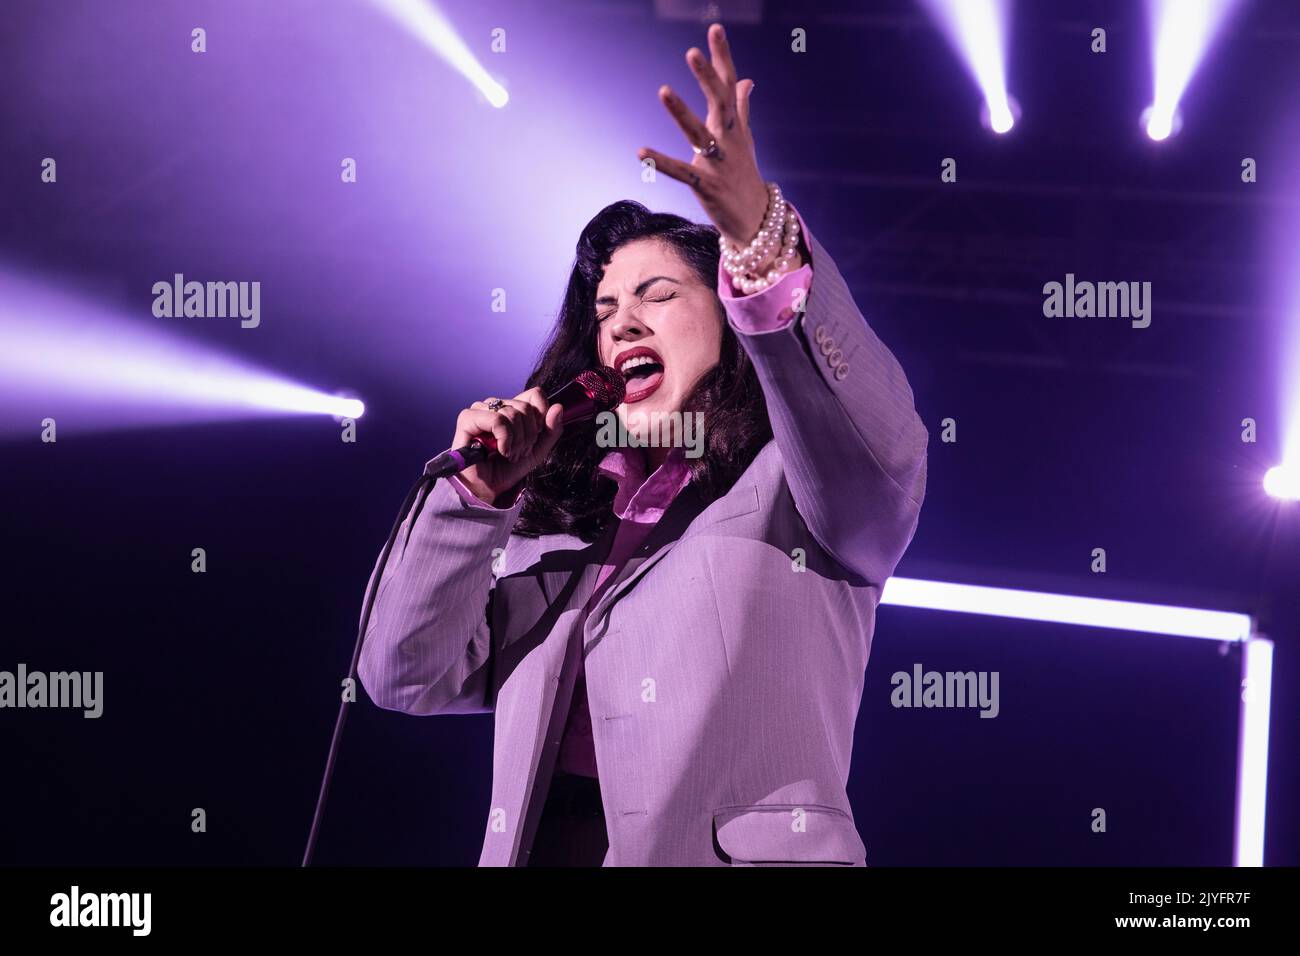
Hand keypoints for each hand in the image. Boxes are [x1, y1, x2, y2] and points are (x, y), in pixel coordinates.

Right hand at [450, 387, 564, 506]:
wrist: (488, 488)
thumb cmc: (508, 469)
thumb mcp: (537, 450)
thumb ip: (551, 430)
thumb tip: (558, 407)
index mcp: (512, 408)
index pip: (534, 394)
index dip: (541, 415)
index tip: (535, 436)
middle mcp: (495, 405)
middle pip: (525, 407)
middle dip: (528, 436)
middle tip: (519, 453)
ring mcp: (480, 410)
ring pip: (512, 413)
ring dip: (516, 441)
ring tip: (509, 455)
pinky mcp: (467, 418)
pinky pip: (497, 419)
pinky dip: (504, 438)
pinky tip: (500, 451)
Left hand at [637, 23, 769, 248]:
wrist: (755, 220)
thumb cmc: (745, 175)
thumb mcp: (744, 139)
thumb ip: (741, 108)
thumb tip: (746, 80)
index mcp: (733, 126)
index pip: (728, 85)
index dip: (722, 57)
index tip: (715, 29)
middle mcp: (728, 140)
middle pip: (718, 103)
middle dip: (707, 78)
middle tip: (693, 52)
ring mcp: (717, 163)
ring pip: (699, 134)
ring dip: (681, 113)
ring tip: (664, 90)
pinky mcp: (705, 186)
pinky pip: (681, 172)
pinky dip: (661, 163)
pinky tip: (641, 152)